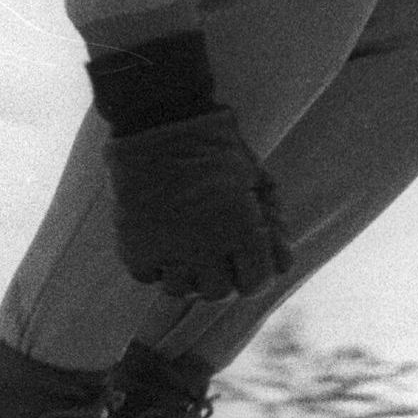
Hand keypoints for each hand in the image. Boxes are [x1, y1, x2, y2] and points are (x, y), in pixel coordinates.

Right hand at [107, 106, 293, 299]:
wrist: (162, 124)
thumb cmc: (219, 151)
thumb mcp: (258, 182)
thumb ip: (274, 225)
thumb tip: (282, 263)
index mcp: (243, 232)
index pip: (255, 284)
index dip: (253, 273)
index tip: (245, 259)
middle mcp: (207, 249)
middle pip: (217, 293)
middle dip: (220, 275)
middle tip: (213, 252)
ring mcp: (168, 250)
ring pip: (180, 291)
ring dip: (186, 275)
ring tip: (184, 250)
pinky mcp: (135, 246)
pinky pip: (147, 276)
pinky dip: (154, 265)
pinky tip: (160, 242)